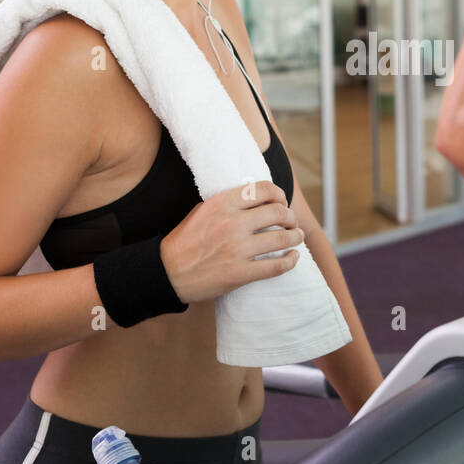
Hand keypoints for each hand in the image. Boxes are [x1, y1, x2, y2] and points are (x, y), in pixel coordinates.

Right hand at [159, 181, 302, 303]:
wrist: (167, 272)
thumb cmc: (185, 240)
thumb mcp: (202, 211)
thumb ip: (228, 203)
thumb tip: (257, 197)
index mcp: (221, 204)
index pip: (264, 189)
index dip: (279, 195)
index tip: (281, 203)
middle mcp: (231, 224)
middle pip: (278, 212)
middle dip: (290, 217)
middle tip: (291, 223)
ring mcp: (237, 250)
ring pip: (282, 238)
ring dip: (295, 237)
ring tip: (296, 238)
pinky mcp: (240, 274)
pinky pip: (276, 266)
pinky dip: (290, 261)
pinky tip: (292, 258)